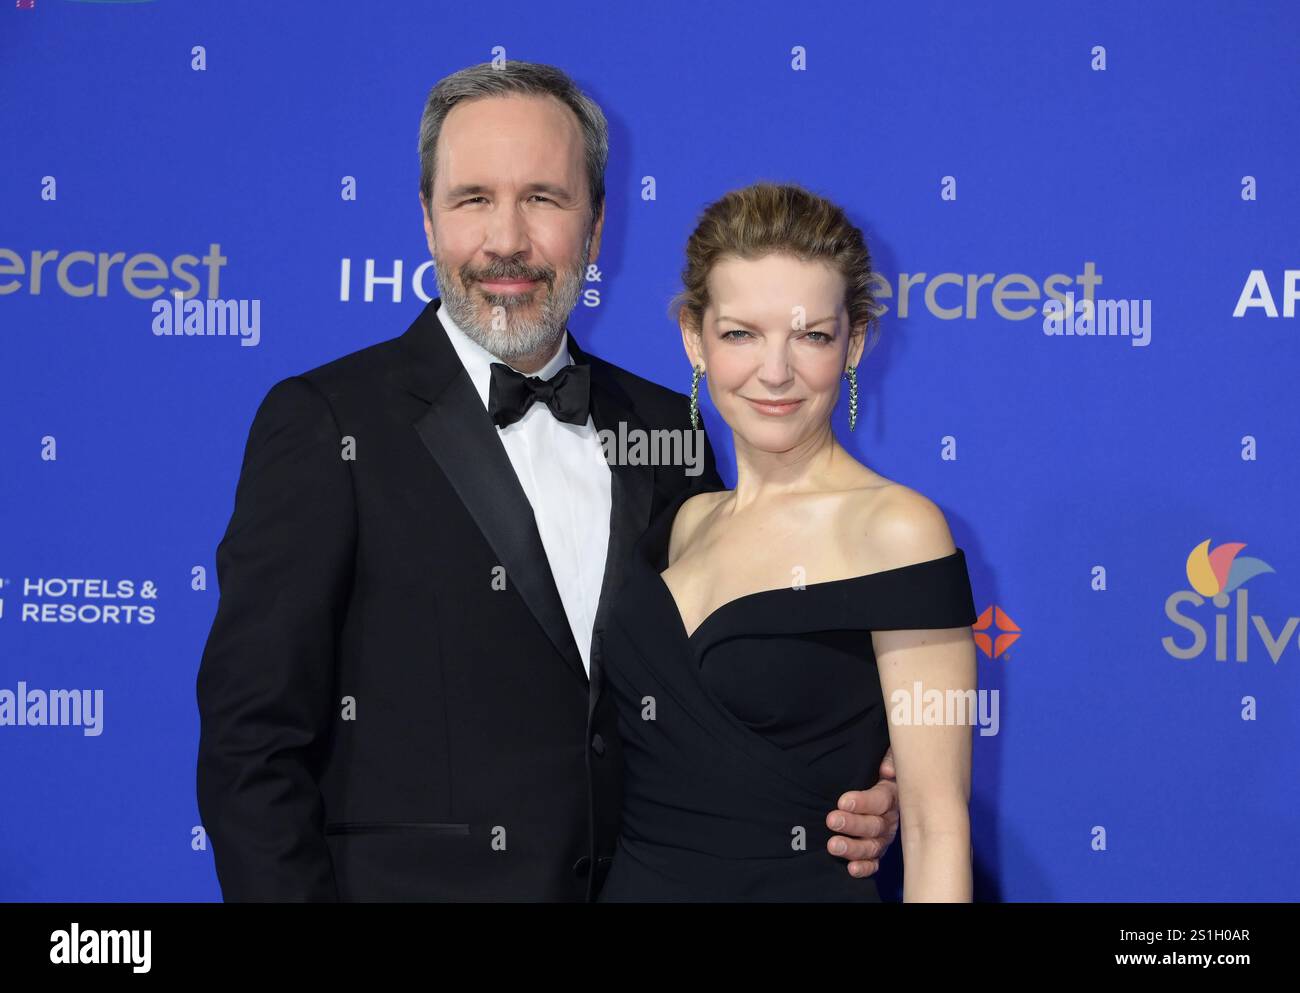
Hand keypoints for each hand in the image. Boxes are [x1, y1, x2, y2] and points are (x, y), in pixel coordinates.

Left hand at [825, 747, 899, 876]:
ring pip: (871, 846)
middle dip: (852, 824)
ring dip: (853, 848)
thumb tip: (887, 770)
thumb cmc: (881, 772)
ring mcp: (883, 838)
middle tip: (831, 820)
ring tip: (833, 845)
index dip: (862, 802)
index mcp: (891, 796)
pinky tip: (851, 869)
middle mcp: (889, 819)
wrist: (882, 786)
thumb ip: (889, 758)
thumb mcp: (888, 758)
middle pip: (873, 825)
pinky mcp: (877, 852)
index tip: (843, 801)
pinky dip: (863, 868)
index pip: (879, 800)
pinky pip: (873, 863)